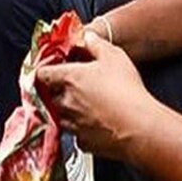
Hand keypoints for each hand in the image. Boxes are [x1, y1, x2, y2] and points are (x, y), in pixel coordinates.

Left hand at [35, 31, 162, 162]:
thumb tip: (88, 38)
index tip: (48, 69)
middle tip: (71, 87)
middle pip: (49, 96)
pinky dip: (82, 130)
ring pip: (61, 117)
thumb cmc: (127, 91)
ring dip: (68, 111)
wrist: (139, 128)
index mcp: (70, 78)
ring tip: (85, 106)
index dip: (43, 70)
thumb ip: (96, 44)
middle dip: (56, 91)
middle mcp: (66, 102)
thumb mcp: (114, 56)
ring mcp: (73, 124)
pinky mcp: (83, 142)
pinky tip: (96, 125)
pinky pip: (76, 134)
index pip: (42, 74)